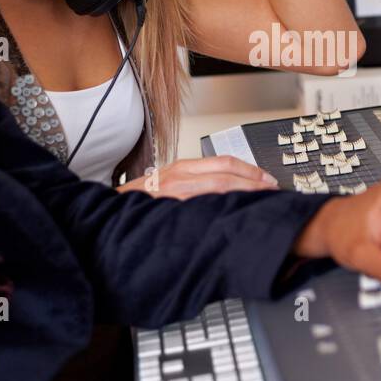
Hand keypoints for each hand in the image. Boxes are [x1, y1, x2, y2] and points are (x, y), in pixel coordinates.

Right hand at [117, 155, 277, 198]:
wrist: (108, 212)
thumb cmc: (140, 202)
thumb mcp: (170, 184)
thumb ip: (196, 184)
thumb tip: (229, 191)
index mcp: (183, 168)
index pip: (225, 162)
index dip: (251, 170)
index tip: (268, 180)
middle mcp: (179, 176)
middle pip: (226, 174)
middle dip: (254, 183)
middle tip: (273, 192)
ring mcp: (173, 193)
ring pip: (217, 189)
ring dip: (242, 195)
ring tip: (260, 204)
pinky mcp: (169, 210)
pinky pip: (200, 208)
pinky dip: (220, 210)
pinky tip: (233, 218)